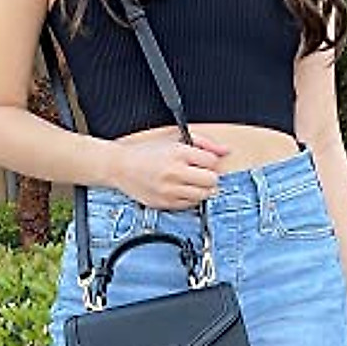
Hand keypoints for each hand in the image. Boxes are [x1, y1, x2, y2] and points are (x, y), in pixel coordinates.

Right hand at [111, 134, 229, 209]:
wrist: (120, 166)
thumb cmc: (147, 152)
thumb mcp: (175, 139)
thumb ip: (204, 144)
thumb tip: (226, 151)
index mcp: (178, 153)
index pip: (212, 162)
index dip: (210, 161)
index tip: (203, 162)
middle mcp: (174, 172)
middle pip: (211, 181)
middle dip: (209, 177)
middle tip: (200, 173)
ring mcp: (169, 190)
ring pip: (203, 195)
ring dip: (201, 189)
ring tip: (191, 182)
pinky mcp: (164, 203)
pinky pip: (189, 205)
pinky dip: (190, 198)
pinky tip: (181, 189)